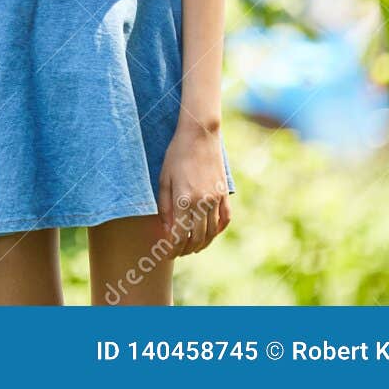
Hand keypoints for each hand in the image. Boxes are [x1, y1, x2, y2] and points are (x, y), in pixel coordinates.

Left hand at [157, 124, 230, 255]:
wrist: (200, 135)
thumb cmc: (176, 155)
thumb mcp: (163, 179)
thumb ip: (164, 207)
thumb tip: (165, 230)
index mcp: (183, 199)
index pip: (178, 235)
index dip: (171, 248)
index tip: (166, 253)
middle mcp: (202, 203)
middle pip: (195, 238)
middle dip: (185, 249)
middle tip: (177, 252)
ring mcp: (216, 199)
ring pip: (211, 232)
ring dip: (201, 244)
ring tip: (191, 247)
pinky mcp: (225, 194)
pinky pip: (224, 220)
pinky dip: (217, 231)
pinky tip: (209, 234)